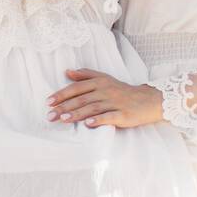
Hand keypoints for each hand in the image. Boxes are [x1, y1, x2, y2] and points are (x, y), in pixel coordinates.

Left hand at [45, 69, 163, 128]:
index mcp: (99, 82)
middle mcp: (106, 91)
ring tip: (63, 119)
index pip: (77, 88)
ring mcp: (115, 103)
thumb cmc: (122, 90)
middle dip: (64, 107)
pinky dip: (99, 120)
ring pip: (92, 108)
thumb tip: (67, 72)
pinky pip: (110, 117)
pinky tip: (88, 124)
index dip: (62, 94)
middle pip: (82, 99)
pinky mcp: (124, 114)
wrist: (148, 100)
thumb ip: (86, 75)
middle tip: (49, 115)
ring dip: (77, 113)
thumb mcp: (104, 79)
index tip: (48, 102)